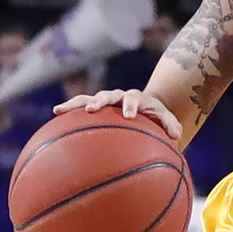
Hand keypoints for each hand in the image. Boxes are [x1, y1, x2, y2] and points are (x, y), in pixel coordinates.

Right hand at [56, 89, 182, 140]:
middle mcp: (119, 96)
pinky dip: (69, 110)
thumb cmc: (157, 117)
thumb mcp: (166, 119)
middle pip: (107, 95)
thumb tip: (178, 136)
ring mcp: (105, 101)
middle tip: (92, 109)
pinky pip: (79, 107)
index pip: (134, 100)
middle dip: (99, 101)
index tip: (129, 116)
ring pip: (87, 99)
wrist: (147, 106)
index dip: (131, 106)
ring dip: (75, 104)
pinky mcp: (95, 106)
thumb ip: (172, 125)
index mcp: (137, 99)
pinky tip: (55, 116)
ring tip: (58, 110)